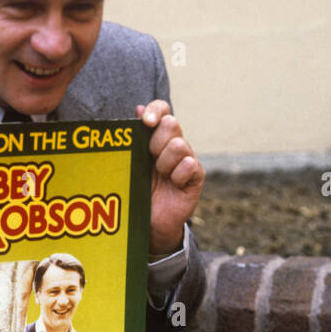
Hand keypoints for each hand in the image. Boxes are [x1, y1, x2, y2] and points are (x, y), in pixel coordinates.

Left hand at [136, 100, 204, 255]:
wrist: (150, 222)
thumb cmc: (140, 192)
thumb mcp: (133, 164)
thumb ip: (135, 138)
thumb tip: (138, 108)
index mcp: (158, 138)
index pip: (163, 110)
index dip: (156, 110)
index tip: (146, 122)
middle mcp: (174, 144)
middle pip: (171, 123)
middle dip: (156, 142)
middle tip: (151, 160)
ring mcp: (188, 159)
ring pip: (179, 145)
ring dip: (165, 163)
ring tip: (161, 177)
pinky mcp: (197, 176)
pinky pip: (189, 165)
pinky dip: (178, 176)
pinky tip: (174, 186)